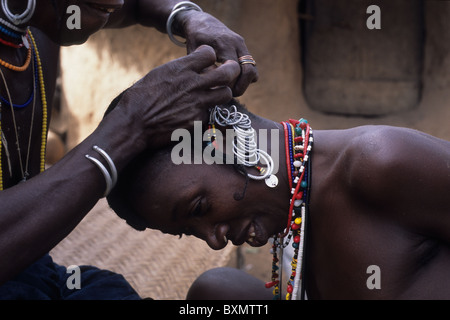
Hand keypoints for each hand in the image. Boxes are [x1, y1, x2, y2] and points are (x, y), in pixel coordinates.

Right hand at [115, 45, 239, 149]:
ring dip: (222, 93)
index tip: (209, 61)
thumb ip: (178, 70)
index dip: (210, 56)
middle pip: (226, 73)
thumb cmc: (139, 98)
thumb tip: (189, 68)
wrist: (134, 124)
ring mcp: (197, 103)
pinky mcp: (197, 121)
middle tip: (230, 73)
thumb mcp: (158, 75)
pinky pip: (210, 113)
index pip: (210, 53)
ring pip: (226, 94)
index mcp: (180, 68)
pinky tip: (196, 114)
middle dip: (231, 71)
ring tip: (216, 95)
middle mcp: (192, 83)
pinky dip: (206, 113)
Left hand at [179, 11, 258, 96]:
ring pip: (253, 70)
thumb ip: (204, 69)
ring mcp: (242, 45)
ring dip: (244, 83)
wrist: (202, 22)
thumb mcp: (194, 53)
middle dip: (241, 87)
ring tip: (231, 90)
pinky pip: (251, 67)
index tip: (218, 91)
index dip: (229, 85)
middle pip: (249, 71)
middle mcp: (236, 43)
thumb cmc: (194, 40)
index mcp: (223, 44)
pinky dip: (245, 77)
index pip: (235, 70)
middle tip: (228, 95)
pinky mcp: (244, 48)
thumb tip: (214, 88)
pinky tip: (232, 80)